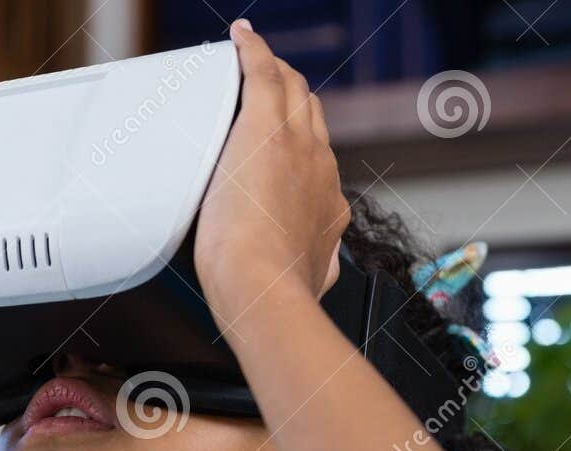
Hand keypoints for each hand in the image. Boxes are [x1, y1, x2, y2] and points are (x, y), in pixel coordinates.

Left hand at [194, 20, 349, 332]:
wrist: (265, 289)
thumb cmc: (275, 294)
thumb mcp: (313, 279)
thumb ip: (318, 270)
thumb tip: (324, 276)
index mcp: (328, 202)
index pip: (318, 158)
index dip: (302, 144)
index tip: (286, 145)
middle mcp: (320, 167)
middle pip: (311, 114)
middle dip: (292, 98)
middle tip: (268, 87)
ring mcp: (295, 145)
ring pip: (291, 90)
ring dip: (273, 72)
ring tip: (254, 62)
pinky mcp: (264, 130)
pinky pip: (262, 74)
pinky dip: (253, 51)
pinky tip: (241, 37)